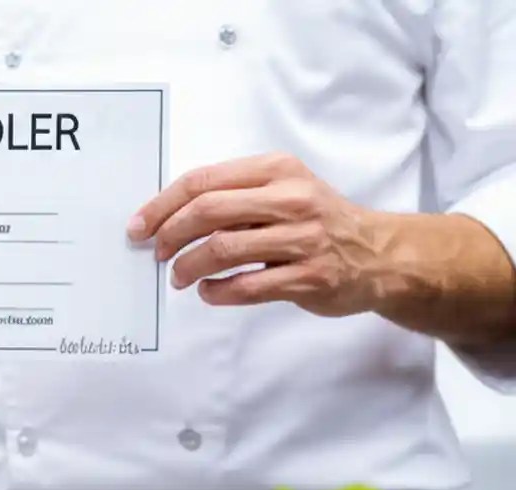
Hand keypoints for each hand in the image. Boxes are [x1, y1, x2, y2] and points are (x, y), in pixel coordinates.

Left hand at [129, 152, 389, 317]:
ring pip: (223, 249)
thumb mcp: (282, 190)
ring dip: (188, 266)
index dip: (161, 205)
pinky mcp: (309, 277)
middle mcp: (291, 199)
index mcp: (277, 170)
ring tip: (178, 277)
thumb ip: (234, 196)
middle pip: (207, 211)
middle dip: (170, 235)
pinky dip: (217, 292)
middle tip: (156, 253)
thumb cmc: (317, 220)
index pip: (202, 181)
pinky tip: (208, 292)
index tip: (138, 227)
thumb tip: (167, 217)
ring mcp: (303, 239)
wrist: (379, 254)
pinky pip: (246, 287)